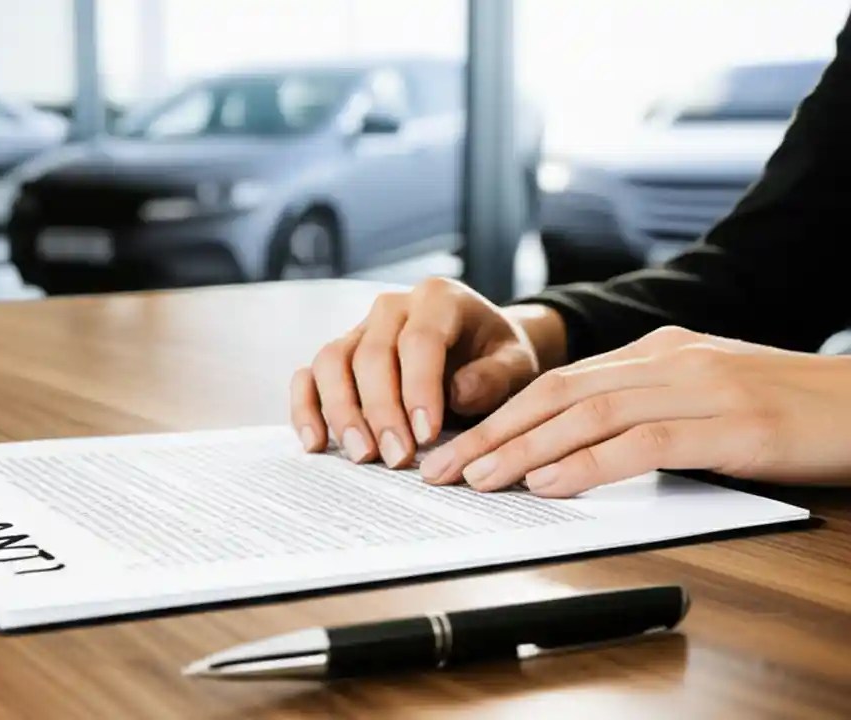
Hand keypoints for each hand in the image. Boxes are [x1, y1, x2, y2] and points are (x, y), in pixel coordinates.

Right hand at [290, 277, 567, 467]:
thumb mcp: (515, 365)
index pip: (419, 340)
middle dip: (382, 411)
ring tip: (362, 454)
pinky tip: (316, 443)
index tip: (427, 435)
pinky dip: (306, 408)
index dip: (419, 388)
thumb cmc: (497, 360)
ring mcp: (358, 330)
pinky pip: (309, 376)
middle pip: (371, 354)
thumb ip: (494, 378)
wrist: (480, 351)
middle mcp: (390, 308)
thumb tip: (457, 394)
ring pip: (331, 362)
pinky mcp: (338, 356)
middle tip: (397, 458)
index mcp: (437, 299)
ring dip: (341, 412)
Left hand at [424, 326, 850, 496]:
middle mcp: (668, 361)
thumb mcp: (705, 396)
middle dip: (492, 433)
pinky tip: (548, 483)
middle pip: (557, 394)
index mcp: (657, 352)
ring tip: (477, 478)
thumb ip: (647, 407)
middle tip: (442, 469)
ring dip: (523, 449)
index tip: (456, 448)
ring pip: (587, 413)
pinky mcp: (730, 424)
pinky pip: (642, 441)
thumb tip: (576, 446)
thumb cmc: (788, 409)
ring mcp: (699, 388)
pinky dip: (588, 463)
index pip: (559, 382)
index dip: (500, 416)